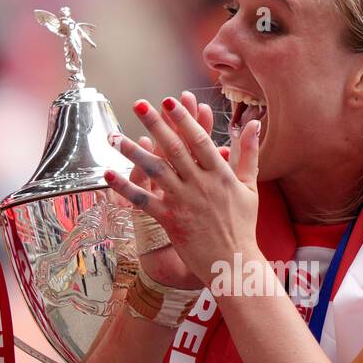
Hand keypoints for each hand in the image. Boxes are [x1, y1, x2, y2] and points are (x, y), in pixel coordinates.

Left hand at [105, 92, 261, 288]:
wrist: (233, 262)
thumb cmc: (243, 224)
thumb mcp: (250, 186)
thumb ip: (248, 152)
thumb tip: (254, 123)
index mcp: (219, 174)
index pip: (199, 139)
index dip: (183, 119)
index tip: (169, 100)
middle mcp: (200, 184)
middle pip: (174, 148)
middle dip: (155, 124)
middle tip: (139, 104)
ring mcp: (183, 202)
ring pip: (155, 170)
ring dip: (133, 152)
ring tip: (115, 136)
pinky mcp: (170, 220)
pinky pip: (143, 200)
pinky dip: (125, 187)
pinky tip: (108, 173)